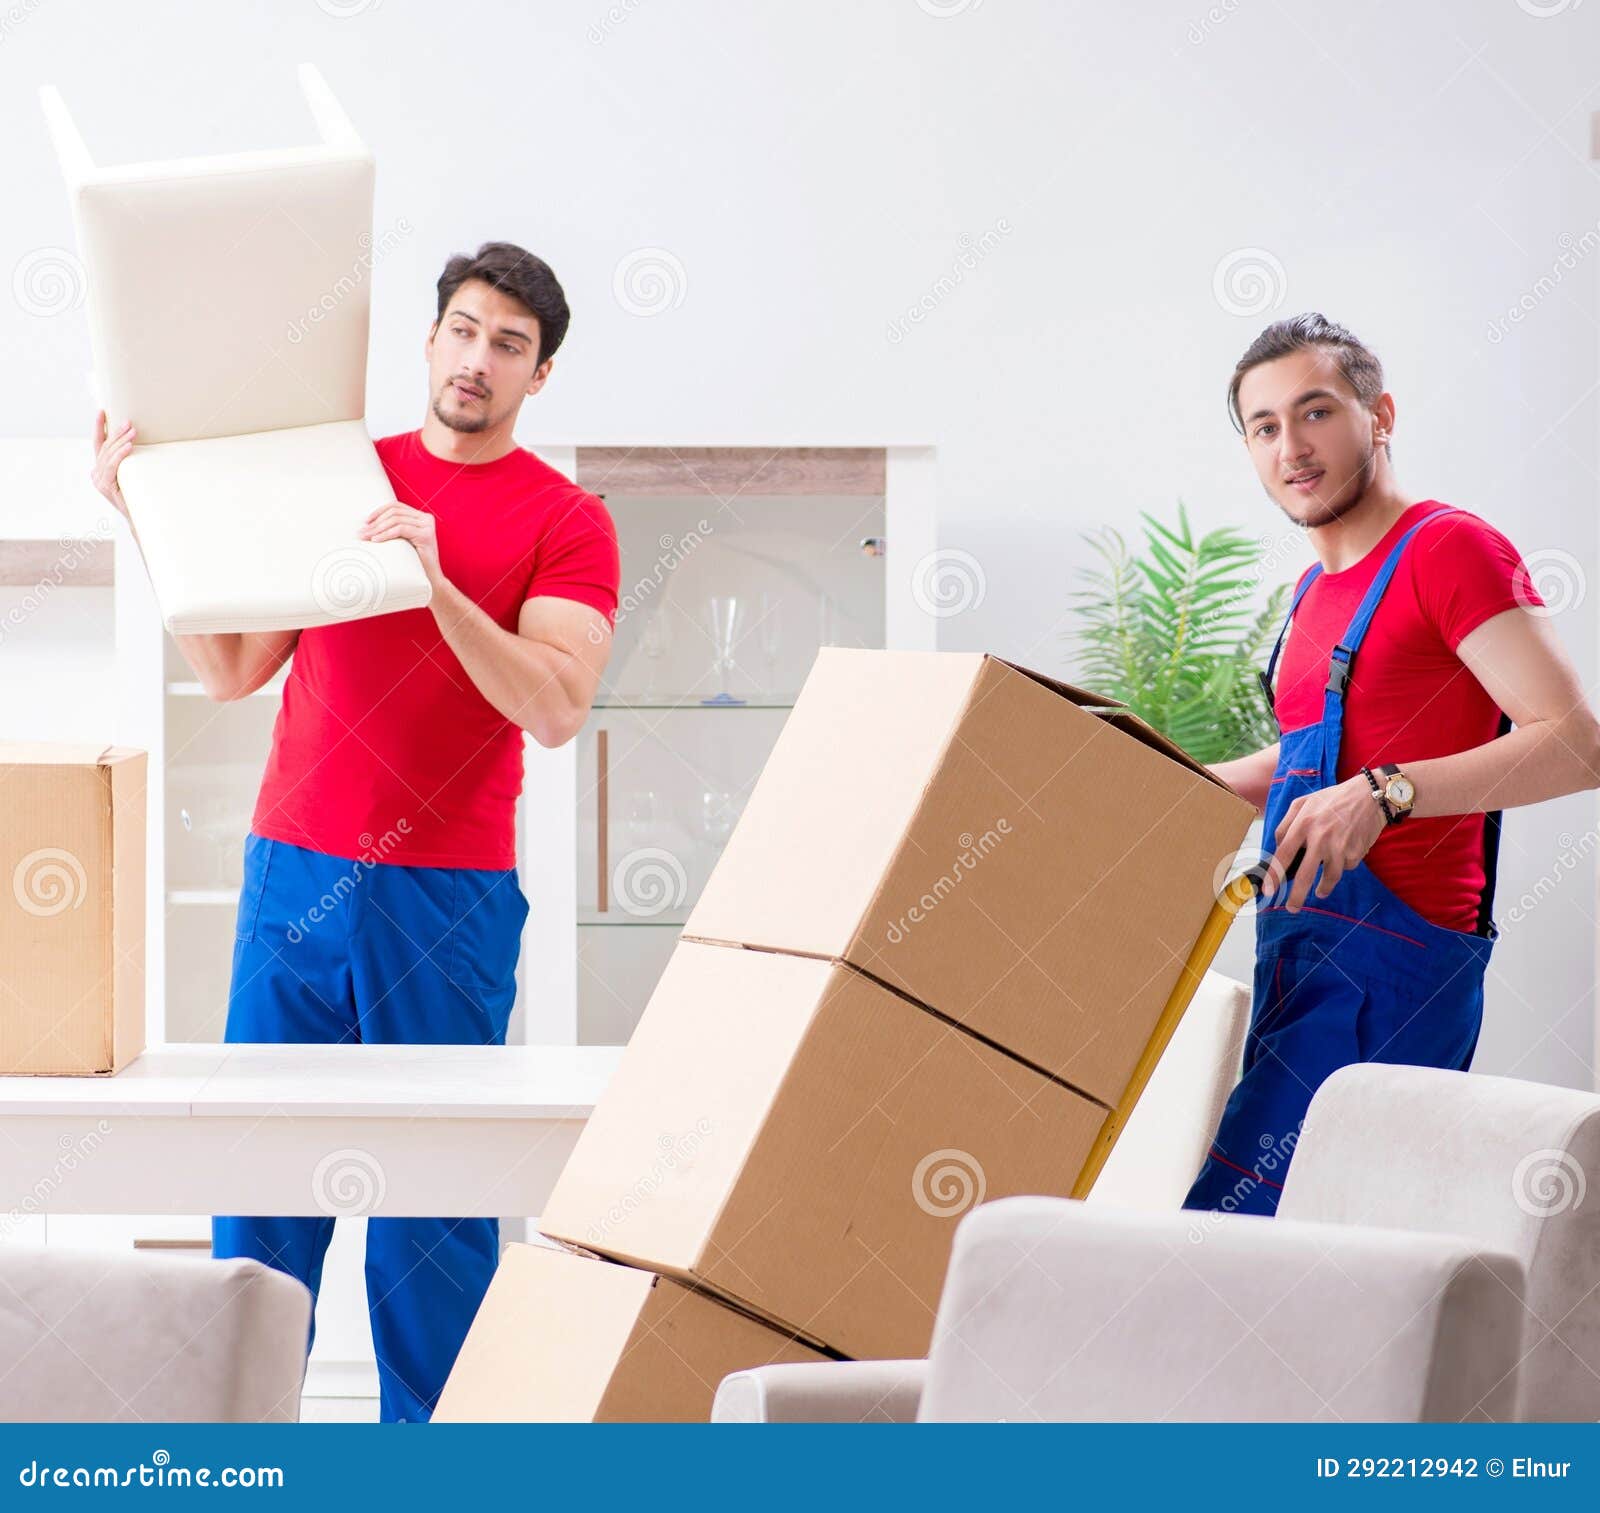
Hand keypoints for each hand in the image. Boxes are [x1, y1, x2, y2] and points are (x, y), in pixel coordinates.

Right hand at [90, 410, 134, 518]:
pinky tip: (129, 446)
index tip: (102, 412)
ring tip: (132, 431)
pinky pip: (113, 466)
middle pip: (105, 447)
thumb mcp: (131, 474)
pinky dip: (121, 455)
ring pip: (109, 455)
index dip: (99, 428)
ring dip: (121, 441)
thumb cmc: (138, 496)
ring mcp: (98, 480)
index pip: (99, 444)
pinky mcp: (104, 486)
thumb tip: (137, 442)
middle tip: (128, 422)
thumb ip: (128, 461)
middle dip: (115, 432)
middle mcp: (96, 473)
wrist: (140, 518)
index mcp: (100, 469)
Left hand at [359, 501, 443, 587]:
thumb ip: (394, 529)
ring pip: (396, 520)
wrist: (429, 579)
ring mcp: (428, 526)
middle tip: (362, 533)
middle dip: (376, 522)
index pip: (396, 506)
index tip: (366, 521)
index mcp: (421, 517)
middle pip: (395, 512)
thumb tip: (368, 524)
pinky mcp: (426, 536)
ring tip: (367, 537)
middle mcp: (426, 519)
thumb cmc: (414, 562)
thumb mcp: (403, 541)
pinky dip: (386, 534)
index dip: (379, 511)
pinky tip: (376, 540)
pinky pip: (401, 530)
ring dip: (378, 528)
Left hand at [1269, 774, 1387, 911]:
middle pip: (1305, 875)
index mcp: (1304, 824)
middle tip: (1292, 908)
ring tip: (1319, 891)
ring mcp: (1340, 847)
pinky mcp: (1356, 853)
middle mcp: (1321, 838)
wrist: (1369, 795)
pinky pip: (1345, 867)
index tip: (1269, 891)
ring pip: (1329, 878)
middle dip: (1297, 896)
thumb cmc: (1332, 799)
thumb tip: (1278, 846)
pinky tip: (1343, 854)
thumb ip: (1286, 824)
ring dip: (1323, 887)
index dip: (1275, 875)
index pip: (1284, 854)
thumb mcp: (1303, 802)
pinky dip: (1341, 865)